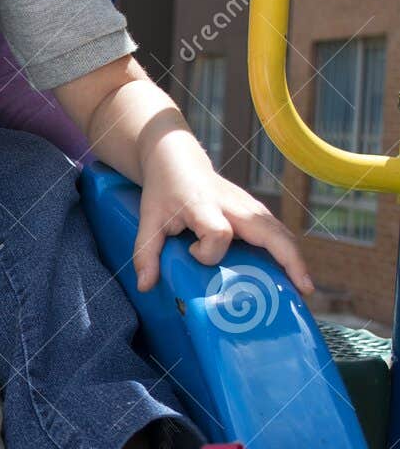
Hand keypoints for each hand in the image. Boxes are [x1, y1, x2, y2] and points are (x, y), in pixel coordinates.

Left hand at [134, 133, 313, 295]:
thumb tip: (145, 287)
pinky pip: (278, 232)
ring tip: (303, 289)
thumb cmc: (164, 191)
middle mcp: (233, 205)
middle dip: (288, 259)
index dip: (208, 251)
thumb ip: (146, 253)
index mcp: (205, 205)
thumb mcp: (149, 220)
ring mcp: (248, 207)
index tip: (190, 253)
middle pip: (269, 231)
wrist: (177, 160)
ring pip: (280, 232)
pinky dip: (289, 252)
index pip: (218, 233)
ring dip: (296, 258)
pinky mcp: (255, 211)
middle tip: (302, 289)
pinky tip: (294, 274)